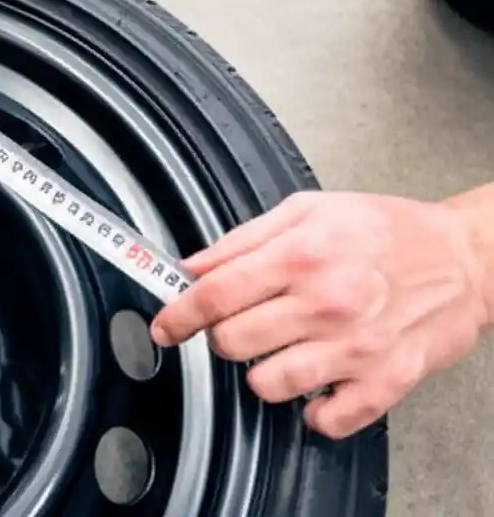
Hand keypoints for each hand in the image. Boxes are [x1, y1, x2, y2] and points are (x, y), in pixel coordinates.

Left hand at [149, 189, 493, 439]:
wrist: (466, 258)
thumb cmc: (388, 230)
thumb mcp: (309, 211)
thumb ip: (243, 239)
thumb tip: (192, 266)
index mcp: (304, 256)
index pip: (215, 295)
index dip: (178, 315)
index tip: (166, 326)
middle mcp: (328, 303)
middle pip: (232, 343)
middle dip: (223, 336)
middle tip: (242, 324)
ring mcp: (357, 348)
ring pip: (268, 385)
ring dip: (263, 371)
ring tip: (282, 349)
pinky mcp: (386, 381)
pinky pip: (327, 419)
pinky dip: (313, 409)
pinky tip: (317, 381)